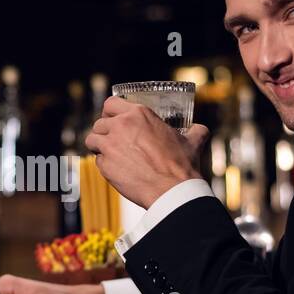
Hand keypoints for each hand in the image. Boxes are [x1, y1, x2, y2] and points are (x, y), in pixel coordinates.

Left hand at [85, 96, 209, 207]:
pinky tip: (117, 169)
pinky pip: (97, 160)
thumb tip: (200, 129)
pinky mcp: (105, 164)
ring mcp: (110, 145)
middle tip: (113, 140)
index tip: (113, 120)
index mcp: (139, 114)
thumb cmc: (181, 166)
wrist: (172, 190)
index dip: (110, 113)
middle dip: (104, 131)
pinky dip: (105, 165)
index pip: (111, 103)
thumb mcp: (192, 142)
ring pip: (92, 139)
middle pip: (99, 122)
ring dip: (99, 146)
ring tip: (109, 153)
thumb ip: (195, 131)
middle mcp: (121, 125)